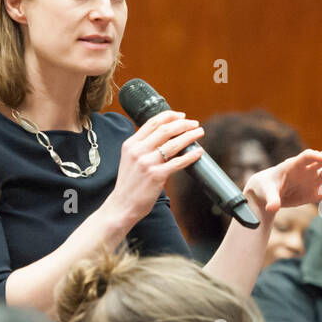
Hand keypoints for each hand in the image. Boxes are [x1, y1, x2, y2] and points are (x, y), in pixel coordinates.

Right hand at [107, 110, 203, 227]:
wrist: (122, 205)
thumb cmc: (130, 184)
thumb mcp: (131, 160)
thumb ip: (144, 147)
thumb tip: (167, 138)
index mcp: (130, 144)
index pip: (152, 122)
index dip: (169, 116)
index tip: (181, 115)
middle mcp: (138, 151)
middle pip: (165, 130)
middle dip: (183, 124)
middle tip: (195, 124)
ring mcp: (147, 163)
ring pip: (173, 144)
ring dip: (190, 136)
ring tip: (200, 132)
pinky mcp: (156, 176)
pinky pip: (178, 162)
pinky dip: (191, 156)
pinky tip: (199, 152)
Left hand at [242, 149, 321, 216]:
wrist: (267, 192)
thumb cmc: (265, 187)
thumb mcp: (267, 193)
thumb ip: (271, 200)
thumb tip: (272, 209)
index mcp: (294, 165)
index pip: (306, 157)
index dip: (313, 156)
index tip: (321, 158)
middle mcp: (307, 170)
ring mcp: (313, 180)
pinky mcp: (315, 193)